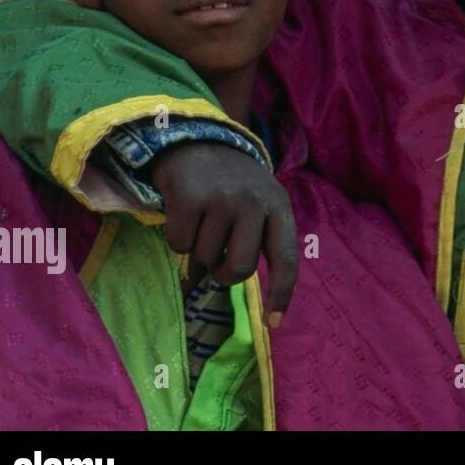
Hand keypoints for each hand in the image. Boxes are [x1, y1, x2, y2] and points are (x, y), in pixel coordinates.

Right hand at [151, 142, 298, 325]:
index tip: (273, 323)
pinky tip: (185, 214)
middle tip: (219, 261)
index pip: (286, 258)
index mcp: (278, 207)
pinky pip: (180, 245)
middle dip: (225, 274)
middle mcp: (254, 202)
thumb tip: (230, 289)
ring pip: (207, 258)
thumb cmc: (233, 186)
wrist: (198, 140)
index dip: (282, 293)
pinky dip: (178, 239)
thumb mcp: (258, 204)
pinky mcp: (189, 197)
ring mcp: (222, 199)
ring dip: (200, 250)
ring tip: (204, 221)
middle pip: (241, 269)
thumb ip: (256, 241)